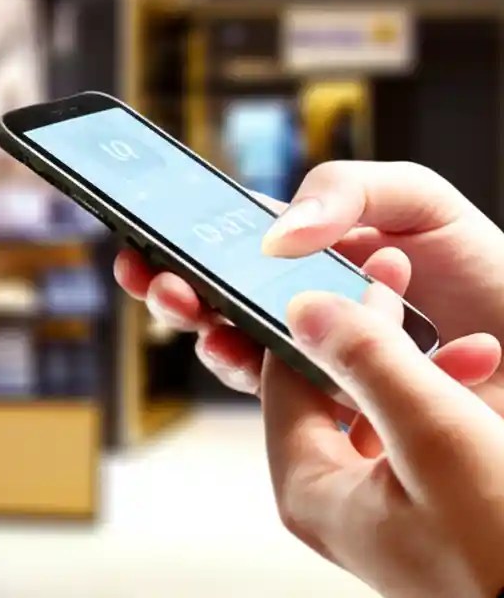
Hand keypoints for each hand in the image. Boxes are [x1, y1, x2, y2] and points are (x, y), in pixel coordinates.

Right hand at [114, 161, 503, 395]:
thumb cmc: (492, 271)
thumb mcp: (420, 200)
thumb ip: (343, 192)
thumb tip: (275, 236)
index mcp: (311, 256)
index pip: (226, 249)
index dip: (176, 248)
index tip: (139, 246)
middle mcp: (306, 312)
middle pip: (218, 308)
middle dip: (176, 298)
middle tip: (164, 288)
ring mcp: (322, 365)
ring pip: (244, 363)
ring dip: (217, 346)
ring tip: (219, 330)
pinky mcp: (347, 416)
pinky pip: (301, 409)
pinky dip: (298, 386)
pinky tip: (332, 361)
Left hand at [266, 290, 503, 596]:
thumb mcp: (436, 435)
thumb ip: (367, 363)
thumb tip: (304, 309)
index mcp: (307, 488)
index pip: (283, 377)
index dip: (321, 314)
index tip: (360, 270)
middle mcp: (328, 500)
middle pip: (330, 390)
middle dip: (381, 339)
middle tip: (407, 286)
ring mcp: (372, 510)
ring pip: (380, 411)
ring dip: (425, 370)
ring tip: (482, 349)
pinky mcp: (418, 513)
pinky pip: (415, 441)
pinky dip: (446, 407)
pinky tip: (485, 383)